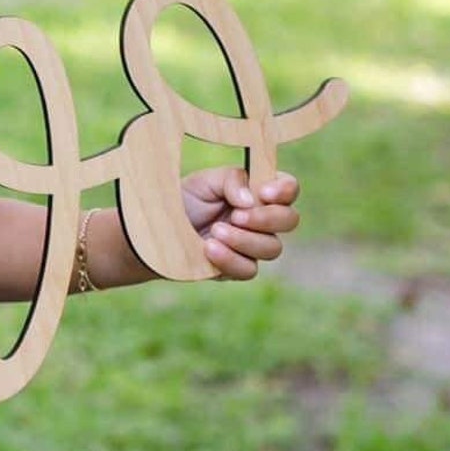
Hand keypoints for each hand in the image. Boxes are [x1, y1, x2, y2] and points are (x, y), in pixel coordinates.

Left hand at [181, 167, 299, 279]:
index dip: (284, 190)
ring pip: (272, 248)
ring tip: (214, 231)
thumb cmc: (186, 200)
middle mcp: (263, 220)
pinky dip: (230, 259)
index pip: (289, 189)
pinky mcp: (237, 269)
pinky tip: (209, 248)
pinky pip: (248, 270)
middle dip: (266, 218)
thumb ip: (232, 181)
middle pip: (290, 220)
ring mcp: (252, 247)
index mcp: (259, 192)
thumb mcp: (206, 181)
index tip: (263, 192)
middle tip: (236, 216)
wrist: (159, 228)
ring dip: (244, 239)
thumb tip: (250, 200)